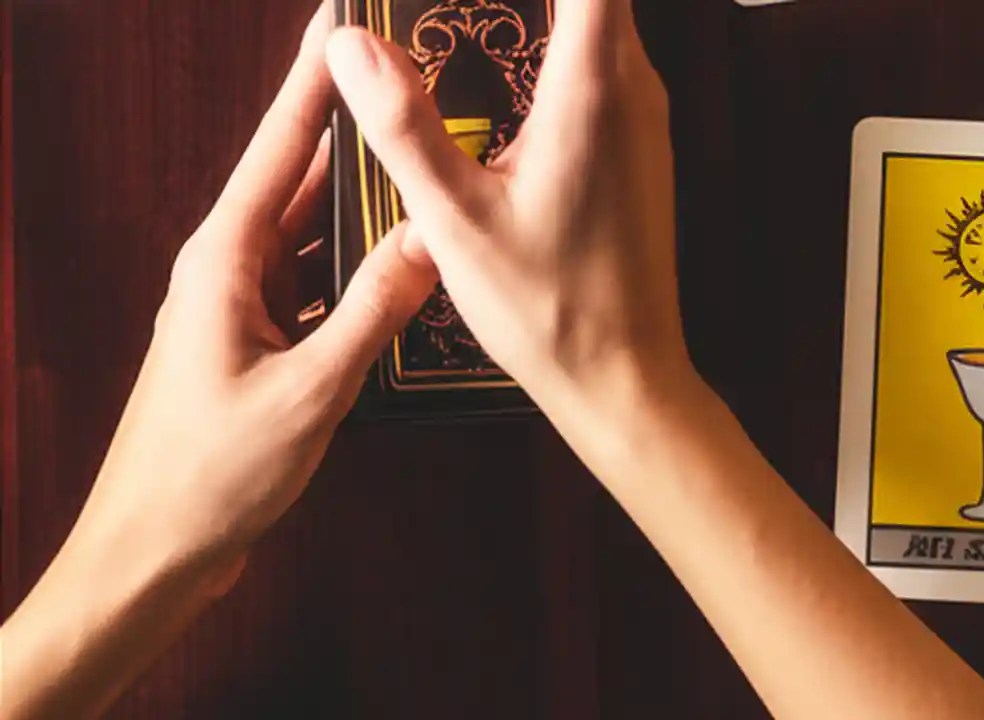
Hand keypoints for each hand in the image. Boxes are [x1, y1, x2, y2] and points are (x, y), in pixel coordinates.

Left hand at [79, 7, 438, 580]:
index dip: (312, 79)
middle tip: (403, 85)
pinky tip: (397, 264)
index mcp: (224, 262)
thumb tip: (430, 241)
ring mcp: (239, 306)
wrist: (153, 550)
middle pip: (297, 179)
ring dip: (358, 203)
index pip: (278, 147)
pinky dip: (354, 268)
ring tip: (416, 163)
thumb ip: (373, 312)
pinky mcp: (255, 342)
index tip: (341, 21)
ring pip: (310, 234)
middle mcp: (227, 270)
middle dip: (347, 128)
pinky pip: (313, 283)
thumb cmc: (212, 474)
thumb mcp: (311, 392)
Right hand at [326, 0, 686, 432]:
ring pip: (595, 26)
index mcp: (592, 88)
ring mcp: (643, 117)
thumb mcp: (456, 219)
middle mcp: (632, 88)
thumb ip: (402, 124)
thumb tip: (349, 42)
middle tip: (444, 13)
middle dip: (513, 0)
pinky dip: (551, 53)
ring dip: (532, 18)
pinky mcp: (638, 146)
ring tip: (461, 33)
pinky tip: (499, 93)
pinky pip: (599, 66)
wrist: (622, 373)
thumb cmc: (548, 307)